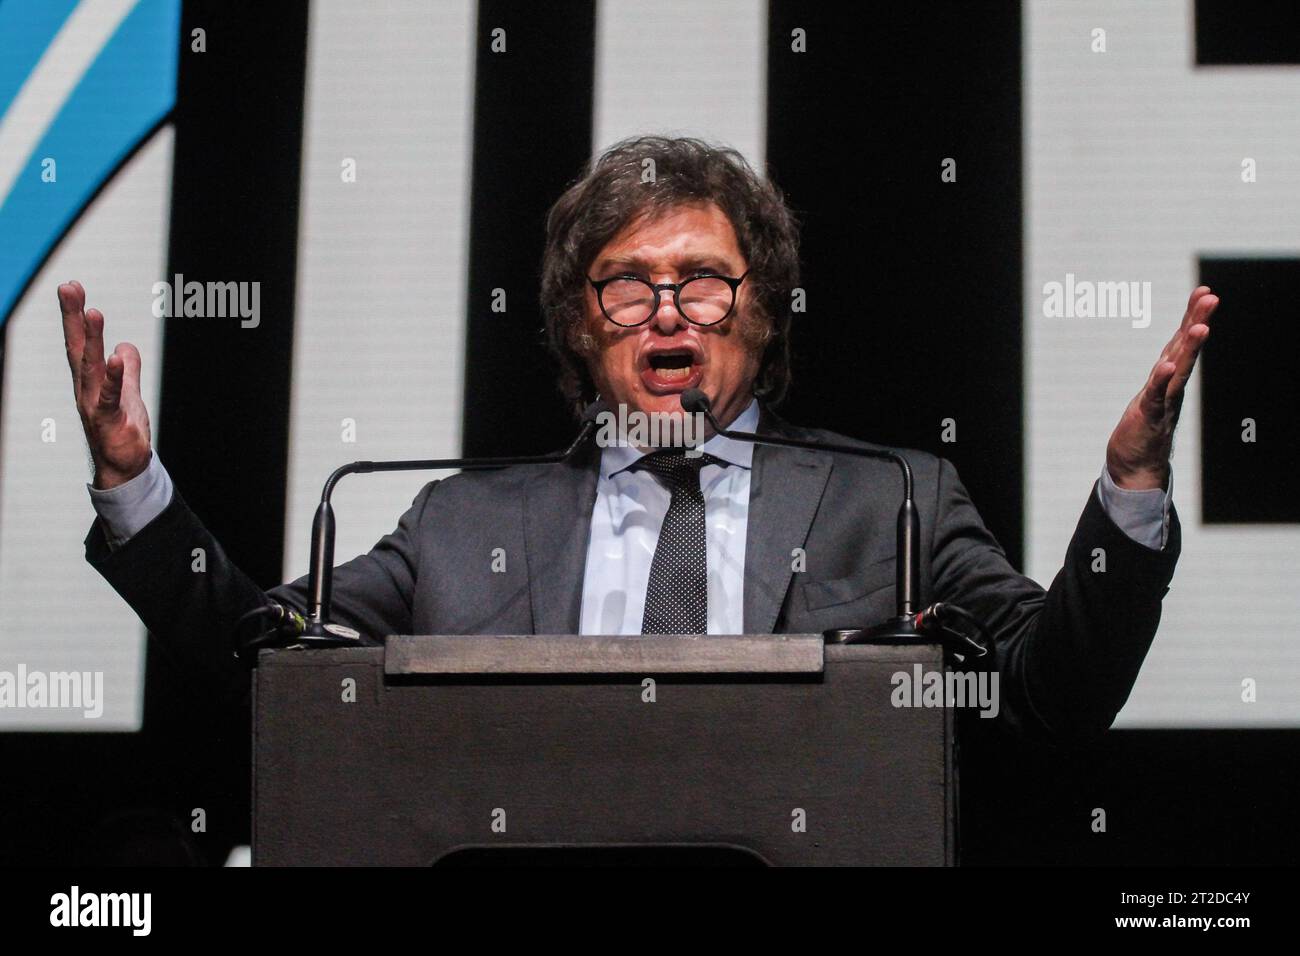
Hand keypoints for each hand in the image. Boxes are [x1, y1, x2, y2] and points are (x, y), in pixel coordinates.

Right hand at [57, 280, 152, 488]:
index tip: (71, 286)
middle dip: (74, 317)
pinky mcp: (110, 421)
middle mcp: (86, 389)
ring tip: (93, 313)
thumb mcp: (128, 392)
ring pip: (91, 368)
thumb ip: (128, 369)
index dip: (74, 315)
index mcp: (89, 380)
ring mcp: (94, 405)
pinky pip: (111, 396)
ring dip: (91, 340)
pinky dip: (114, 377)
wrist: (124, 466)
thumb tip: (125, 346)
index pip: (78, 342)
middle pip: (77, 348)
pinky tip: (114, 357)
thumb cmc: (121, 428)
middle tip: (69, 287)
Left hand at [1106, 285, 1219, 489]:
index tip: (1204, 291)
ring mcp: (1163, 401)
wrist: (1136, 465)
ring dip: (1189, 349)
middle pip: (1185, 350)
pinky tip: (1166, 366)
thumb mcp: (1152, 393)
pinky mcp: (1149, 417)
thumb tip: (1171, 353)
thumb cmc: (1144, 427)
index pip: (1181, 341)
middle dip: (1197, 322)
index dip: (1192, 316)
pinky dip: (1160, 381)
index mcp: (1169, 376)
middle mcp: (1171, 385)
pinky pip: (1155, 397)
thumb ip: (1162, 375)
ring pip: (1177, 370)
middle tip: (1211, 297)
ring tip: (1201, 327)